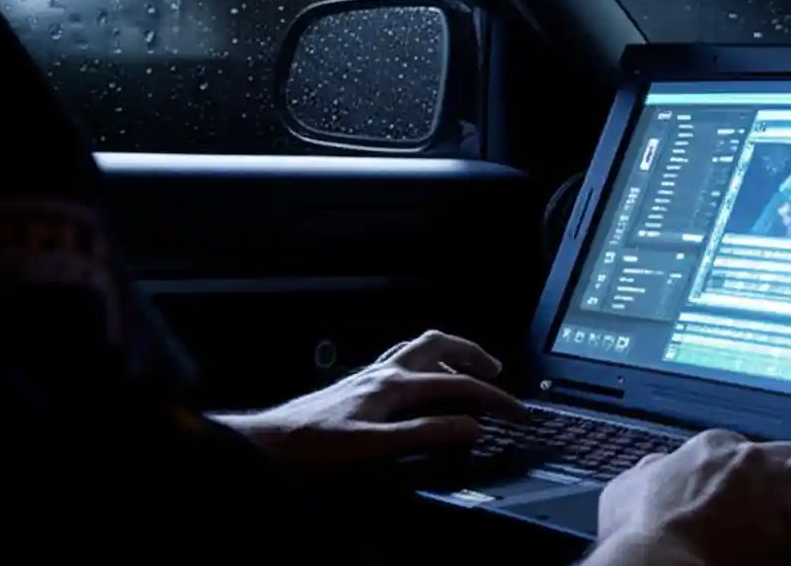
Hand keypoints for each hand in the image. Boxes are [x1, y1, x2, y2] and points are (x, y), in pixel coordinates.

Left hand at [211, 330, 525, 465]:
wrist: (274, 441)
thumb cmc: (318, 445)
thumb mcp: (377, 446)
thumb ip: (426, 435)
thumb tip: (471, 428)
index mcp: (396, 385)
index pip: (459, 384)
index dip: (494, 398)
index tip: (516, 412)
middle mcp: (386, 371)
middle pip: (440, 345)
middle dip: (473, 354)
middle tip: (496, 372)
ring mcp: (372, 374)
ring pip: (419, 346)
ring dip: (449, 352)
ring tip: (467, 367)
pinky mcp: (360, 383)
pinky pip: (400, 357)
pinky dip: (423, 361)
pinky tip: (421, 379)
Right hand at [587, 430, 790, 565]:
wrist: (660, 563)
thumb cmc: (638, 533)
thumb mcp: (625, 490)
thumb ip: (646, 473)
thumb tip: (653, 469)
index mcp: (709, 447)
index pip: (739, 444)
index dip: (745, 467)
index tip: (746, 486)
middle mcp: (749, 457)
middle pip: (788, 448)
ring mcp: (777, 488)